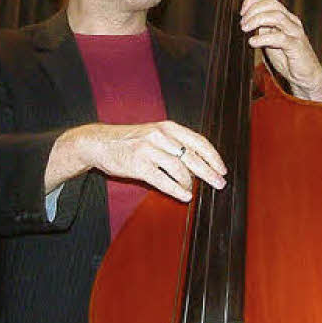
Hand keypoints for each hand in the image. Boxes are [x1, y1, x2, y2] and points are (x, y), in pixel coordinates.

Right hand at [47, 120, 226, 202]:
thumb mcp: (153, 133)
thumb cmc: (128, 140)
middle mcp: (160, 136)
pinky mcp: (138, 165)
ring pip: (180, 169)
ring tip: (193, 190)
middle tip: (220, 183)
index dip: (213, 156)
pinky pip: (163, 180)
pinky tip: (185, 195)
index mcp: (167, 127)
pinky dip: (177, 190)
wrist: (99, 142)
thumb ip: (174, 143)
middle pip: (193, 156)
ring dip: (191, 182)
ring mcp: (149, 150)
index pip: (198, 141)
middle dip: (210, 172)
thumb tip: (198, 162)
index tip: (222, 168)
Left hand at [240, 0, 321, 102]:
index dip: (252, 0)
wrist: (305, 75)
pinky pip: (280, 37)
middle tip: (242, 24)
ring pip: (277, 16)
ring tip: (245, 29)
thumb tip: (245, 21)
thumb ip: (261, 29)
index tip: (241, 12)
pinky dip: (264, 38)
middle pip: (271, 4)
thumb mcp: (270, 39)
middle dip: (253, 10)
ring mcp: (295, 32)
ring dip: (257, 20)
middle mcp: (291, 21)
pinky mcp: (296, 46)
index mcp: (284, 17)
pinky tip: (253, 42)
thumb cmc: (287, 57)